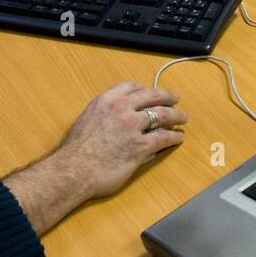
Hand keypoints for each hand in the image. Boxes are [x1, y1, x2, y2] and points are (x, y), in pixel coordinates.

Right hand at [56, 81, 185, 200]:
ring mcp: (132, 126)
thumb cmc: (74, 151)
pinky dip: (174, 137)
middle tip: (174, 99)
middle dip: (166, 97)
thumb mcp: (87, 121)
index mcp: (105, 100)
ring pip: (162, 114)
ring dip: (176, 115)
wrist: (72, 170)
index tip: (150, 92)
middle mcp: (121, 108)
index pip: (130, 86)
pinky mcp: (141, 146)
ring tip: (182, 118)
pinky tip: (178, 138)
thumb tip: (119, 120)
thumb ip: (104, 116)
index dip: (144, 89)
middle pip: (151, 96)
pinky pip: (164, 137)